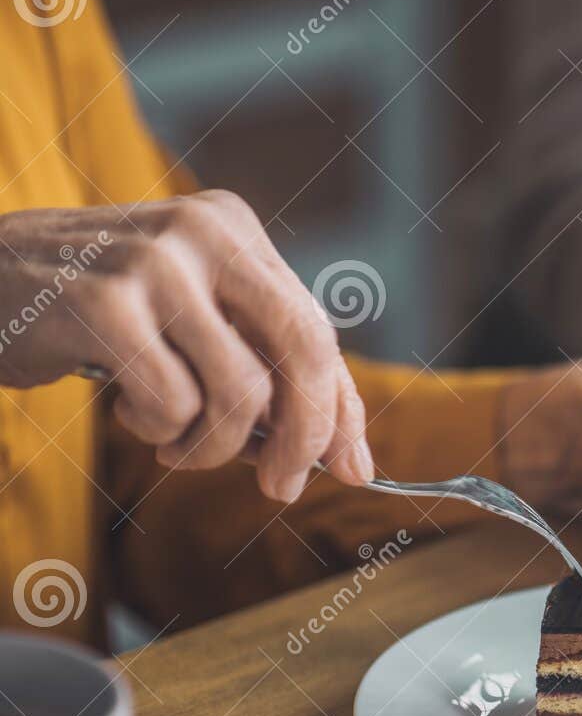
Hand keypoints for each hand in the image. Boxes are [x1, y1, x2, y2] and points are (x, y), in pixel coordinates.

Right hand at [0, 191, 372, 499]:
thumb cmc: (94, 315)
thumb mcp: (189, 323)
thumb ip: (264, 370)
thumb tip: (349, 456)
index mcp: (234, 229)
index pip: (316, 329)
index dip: (341, 408)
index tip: (352, 466)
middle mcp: (204, 231)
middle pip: (303, 349)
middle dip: (302, 435)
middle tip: (278, 486)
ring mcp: (154, 262)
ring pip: (240, 392)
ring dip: (209, 446)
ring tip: (170, 440)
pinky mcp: (103, 303)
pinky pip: (173, 404)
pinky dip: (156, 429)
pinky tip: (122, 405)